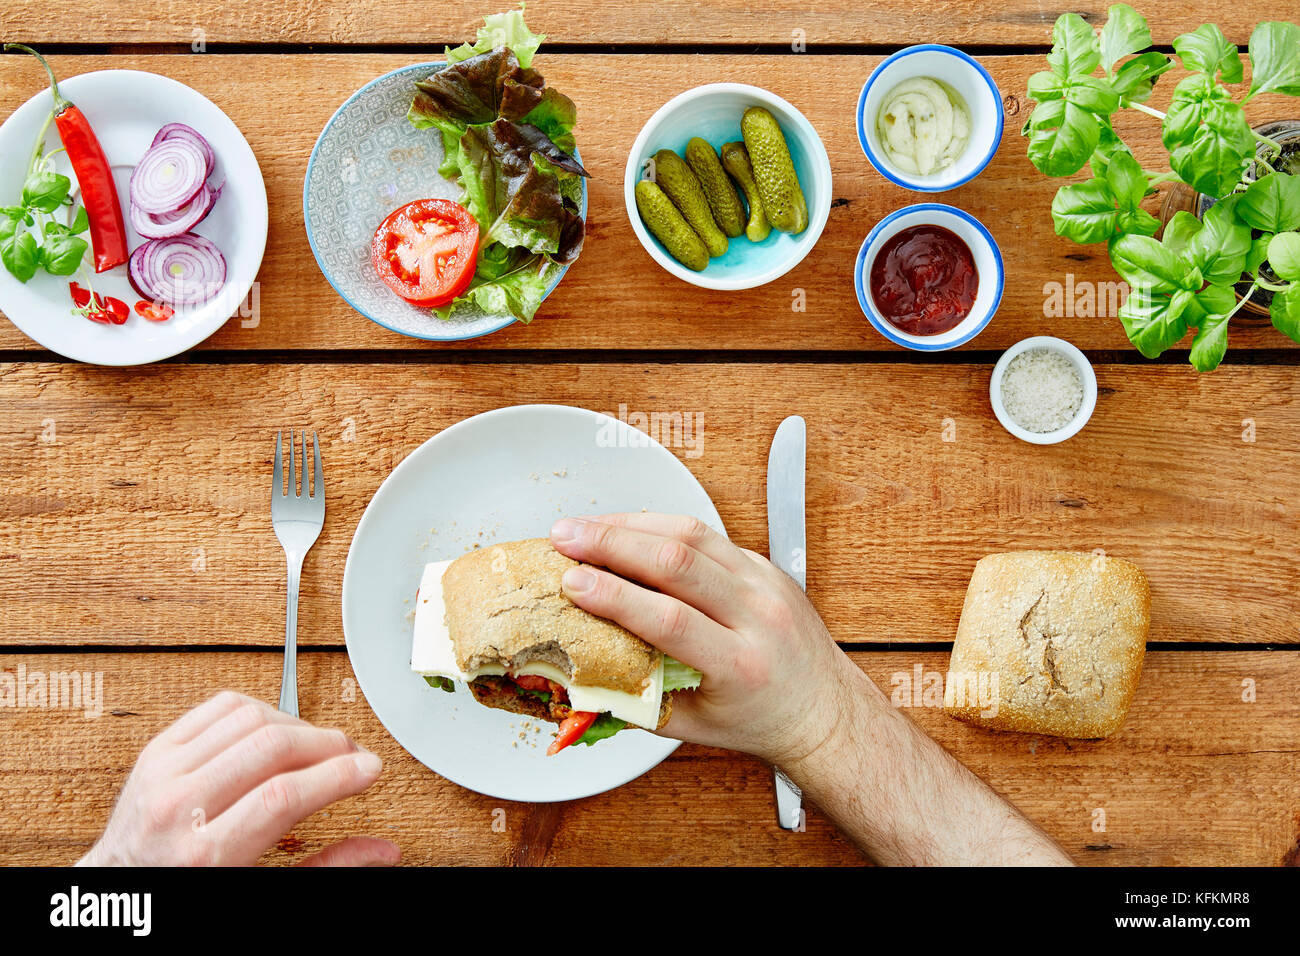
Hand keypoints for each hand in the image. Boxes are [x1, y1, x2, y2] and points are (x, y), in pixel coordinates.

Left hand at [79, 692, 398, 866]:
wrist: (121, 886)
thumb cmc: (190, 889)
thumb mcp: (261, 891)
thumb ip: (325, 867)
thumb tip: (383, 851)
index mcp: (205, 856)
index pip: (282, 796)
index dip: (336, 775)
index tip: (369, 768)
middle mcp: (178, 809)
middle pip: (269, 748)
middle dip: (326, 744)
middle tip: (352, 755)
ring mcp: (162, 774)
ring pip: (248, 717)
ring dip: (297, 724)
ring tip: (317, 746)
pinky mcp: (156, 750)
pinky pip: (218, 706)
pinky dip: (260, 708)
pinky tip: (277, 729)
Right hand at [549, 513, 865, 767]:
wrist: (821, 709)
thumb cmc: (757, 720)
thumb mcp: (691, 726)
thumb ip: (634, 701)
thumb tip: (573, 679)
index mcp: (740, 664)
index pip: (670, 619)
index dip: (616, 597)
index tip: (573, 583)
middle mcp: (758, 615)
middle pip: (678, 562)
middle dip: (612, 543)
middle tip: (565, 537)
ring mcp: (764, 582)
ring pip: (692, 534)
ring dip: (630, 524)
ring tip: (584, 526)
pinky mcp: (761, 563)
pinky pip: (706, 533)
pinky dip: (660, 526)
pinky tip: (625, 527)